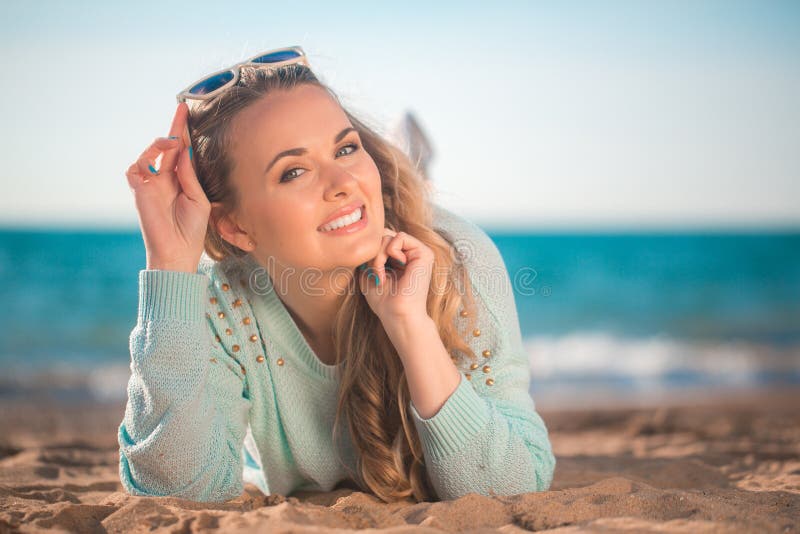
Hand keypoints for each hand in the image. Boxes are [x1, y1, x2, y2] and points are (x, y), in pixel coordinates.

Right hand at [125, 103, 209, 272]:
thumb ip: (190, 175)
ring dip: (162, 144)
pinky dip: (147, 159)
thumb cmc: (192, 230)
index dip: (183, 133)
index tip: (186, 112)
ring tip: (174, 142)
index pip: (181, 153)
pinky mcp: (139, 191)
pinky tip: (160, 160)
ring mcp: (150, 184)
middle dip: (174, 128)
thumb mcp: (198, 199)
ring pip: (150, 153)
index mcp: (180, 182)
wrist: (178, 251)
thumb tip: (185, 152)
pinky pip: (136, 168)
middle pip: (167, 148)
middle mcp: (164, 180)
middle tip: (182, 110)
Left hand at [358, 228, 434, 322]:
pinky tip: (395, 267)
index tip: (368, 271)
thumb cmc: (384, 301)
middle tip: (374, 272)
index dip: (369, 251)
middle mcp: (411, 253)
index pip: (380, 239)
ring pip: (389, 235)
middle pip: (383, 234)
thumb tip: (367, 237)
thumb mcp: (369, 272)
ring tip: (381, 274)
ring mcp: (419, 252)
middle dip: (373, 252)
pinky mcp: (424, 253)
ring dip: (378, 255)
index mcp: (400, 258)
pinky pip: (400, 236)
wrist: (397, 315)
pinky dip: (389, 251)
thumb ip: (370, 253)